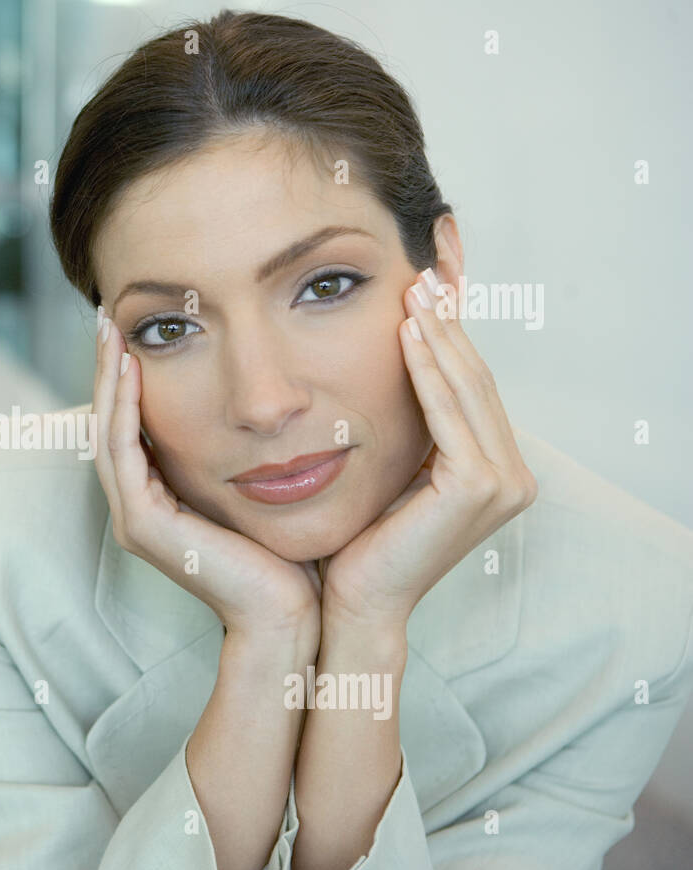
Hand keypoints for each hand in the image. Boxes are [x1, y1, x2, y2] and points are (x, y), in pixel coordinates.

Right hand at [92, 308, 321, 644]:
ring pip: (107, 432)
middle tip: (106, 316)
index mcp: (160, 500)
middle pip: (110, 423)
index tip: (135, 329)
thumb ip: (246, 454)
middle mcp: (138, 508)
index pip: (133, 426)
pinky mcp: (143, 524)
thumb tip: (272, 405)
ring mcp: (135, 518)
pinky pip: (122, 453)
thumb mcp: (261, 489)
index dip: (128, 379)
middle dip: (107, 368)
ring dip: (106, 379)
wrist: (288, 614)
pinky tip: (130, 369)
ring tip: (109, 330)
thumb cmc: (286, 557)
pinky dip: (122, 407)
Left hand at [320, 268, 538, 634]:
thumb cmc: (363, 539)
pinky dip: (426, 370)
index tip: (427, 286)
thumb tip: (397, 361)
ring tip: (412, 288)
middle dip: (448, 322)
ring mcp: (505, 482)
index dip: (452, 334)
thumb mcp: (392, 467)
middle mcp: (513, 475)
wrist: (356, 599)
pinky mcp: (479, 487)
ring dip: (438, 334)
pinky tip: (405, 333)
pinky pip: (448, 414)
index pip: (471, 387)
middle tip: (421, 270)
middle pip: (475, 380)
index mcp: (496, 469)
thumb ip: (412, 426)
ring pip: (466, 389)